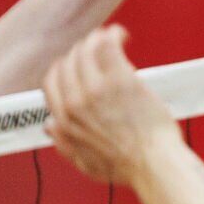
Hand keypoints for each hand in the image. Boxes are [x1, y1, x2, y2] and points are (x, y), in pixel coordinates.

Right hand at [44, 26, 178, 185]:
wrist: (154, 165)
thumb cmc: (127, 168)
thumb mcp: (86, 163)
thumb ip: (65, 144)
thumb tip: (49, 126)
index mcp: (65, 121)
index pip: (52, 81)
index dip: (64, 69)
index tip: (78, 66)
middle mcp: (75, 102)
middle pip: (69, 61)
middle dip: (82, 51)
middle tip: (99, 50)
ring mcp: (97, 88)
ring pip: (86, 49)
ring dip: (97, 39)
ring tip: (112, 37)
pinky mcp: (119, 79)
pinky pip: (107, 44)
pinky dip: (112, 35)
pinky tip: (122, 35)